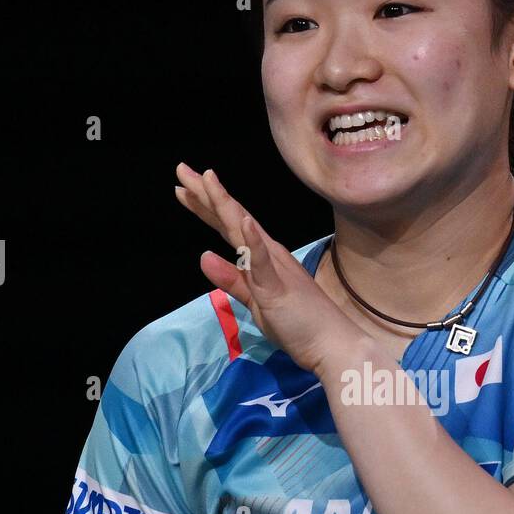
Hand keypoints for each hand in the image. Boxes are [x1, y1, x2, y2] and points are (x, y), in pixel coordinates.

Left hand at [175, 162, 362, 375]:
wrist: (332, 344)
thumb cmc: (298, 323)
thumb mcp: (254, 301)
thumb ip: (232, 279)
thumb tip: (203, 256)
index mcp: (262, 257)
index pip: (229, 226)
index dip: (206, 206)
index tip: (183, 187)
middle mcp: (269, 253)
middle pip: (232, 218)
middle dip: (206, 194)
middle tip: (181, 169)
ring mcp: (274, 267)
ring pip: (244, 231)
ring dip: (225, 205)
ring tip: (206, 180)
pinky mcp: (279, 287)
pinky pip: (263, 262)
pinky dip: (253, 241)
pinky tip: (243, 222)